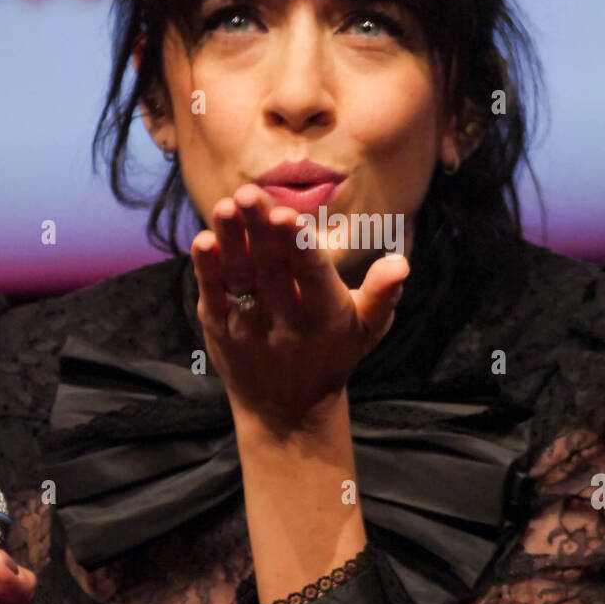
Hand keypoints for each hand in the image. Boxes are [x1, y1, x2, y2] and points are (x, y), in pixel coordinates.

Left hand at [191, 183, 409, 432]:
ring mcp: (250, 328)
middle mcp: (287, 324)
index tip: (287, 215)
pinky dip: (206, 269)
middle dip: (259, 230)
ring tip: (225, 206)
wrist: (287, 410)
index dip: (298, 247)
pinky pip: (212, 296)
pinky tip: (204, 240)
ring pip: (239, 279)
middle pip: (271, 270)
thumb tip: (400, 264)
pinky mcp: (220, 330)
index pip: (312, 277)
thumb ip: (383, 295)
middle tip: (249, 192)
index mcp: (326, 317)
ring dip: (231, 242)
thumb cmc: (333, 354)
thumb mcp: (368, 330)